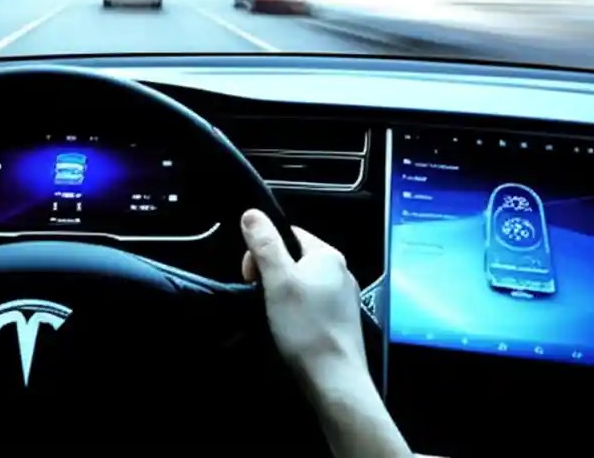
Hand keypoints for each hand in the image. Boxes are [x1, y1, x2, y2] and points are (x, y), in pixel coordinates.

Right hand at [241, 210, 413, 457]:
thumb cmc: (306, 328)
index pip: (288, 234)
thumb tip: (252, 213)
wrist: (334, 380)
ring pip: (301, 284)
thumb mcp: (278, 280)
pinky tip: (290, 329)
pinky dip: (296, 312)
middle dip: (271, 274)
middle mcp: (340, 272)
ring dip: (281, 295)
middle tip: (261, 297)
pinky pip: (311, 305)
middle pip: (294, 259)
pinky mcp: (341, 321)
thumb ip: (264, 244)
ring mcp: (343, 298)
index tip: (250, 275)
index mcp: (328, 255)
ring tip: (275, 316)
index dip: (262, 250)